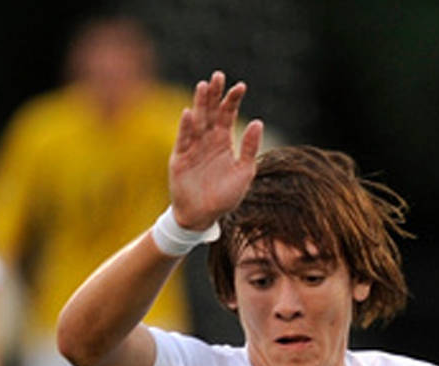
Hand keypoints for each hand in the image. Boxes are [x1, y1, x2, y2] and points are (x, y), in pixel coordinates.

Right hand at [170, 73, 262, 229]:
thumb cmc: (225, 196)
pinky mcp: (180, 157)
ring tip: (204, 86)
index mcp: (224, 141)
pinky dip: (186, 127)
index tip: (241, 86)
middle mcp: (208, 139)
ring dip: (200, 104)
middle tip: (218, 76)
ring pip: (197, 120)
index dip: (233, 100)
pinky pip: (184, 139)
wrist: (202, 216)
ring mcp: (193, 146)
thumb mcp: (244, 173)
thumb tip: (258, 122)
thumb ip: (249, 148)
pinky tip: (189, 114)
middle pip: (211, 111)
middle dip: (214, 94)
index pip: (228, 115)